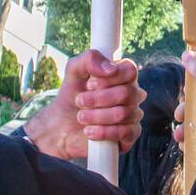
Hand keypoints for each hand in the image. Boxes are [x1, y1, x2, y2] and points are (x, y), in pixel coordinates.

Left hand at [23, 49, 143, 159]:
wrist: (61, 126)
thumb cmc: (71, 95)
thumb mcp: (74, 71)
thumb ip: (89, 59)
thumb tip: (110, 69)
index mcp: (123, 75)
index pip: (130, 70)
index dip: (108, 79)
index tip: (89, 84)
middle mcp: (133, 94)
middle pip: (126, 93)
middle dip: (97, 99)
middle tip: (80, 102)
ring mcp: (134, 114)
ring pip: (123, 113)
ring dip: (96, 116)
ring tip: (81, 117)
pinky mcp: (130, 135)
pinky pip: (125, 132)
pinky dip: (103, 132)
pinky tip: (89, 131)